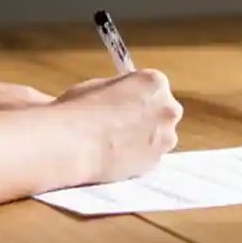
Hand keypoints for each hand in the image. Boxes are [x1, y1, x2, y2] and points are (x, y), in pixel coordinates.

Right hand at [60, 69, 182, 183]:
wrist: (73, 144)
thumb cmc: (79, 110)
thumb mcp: (101, 85)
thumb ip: (123, 89)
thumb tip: (124, 96)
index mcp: (155, 82)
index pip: (154, 85)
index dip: (138, 95)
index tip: (126, 102)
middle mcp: (168, 107)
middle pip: (163, 110)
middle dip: (148, 116)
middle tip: (123, 124)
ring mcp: (166, 136)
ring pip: (160, 135)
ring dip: (146, 138)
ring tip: (118, 143)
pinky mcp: (157, 160)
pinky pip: (151, 156)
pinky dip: (139, 157)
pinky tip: (118, 156)